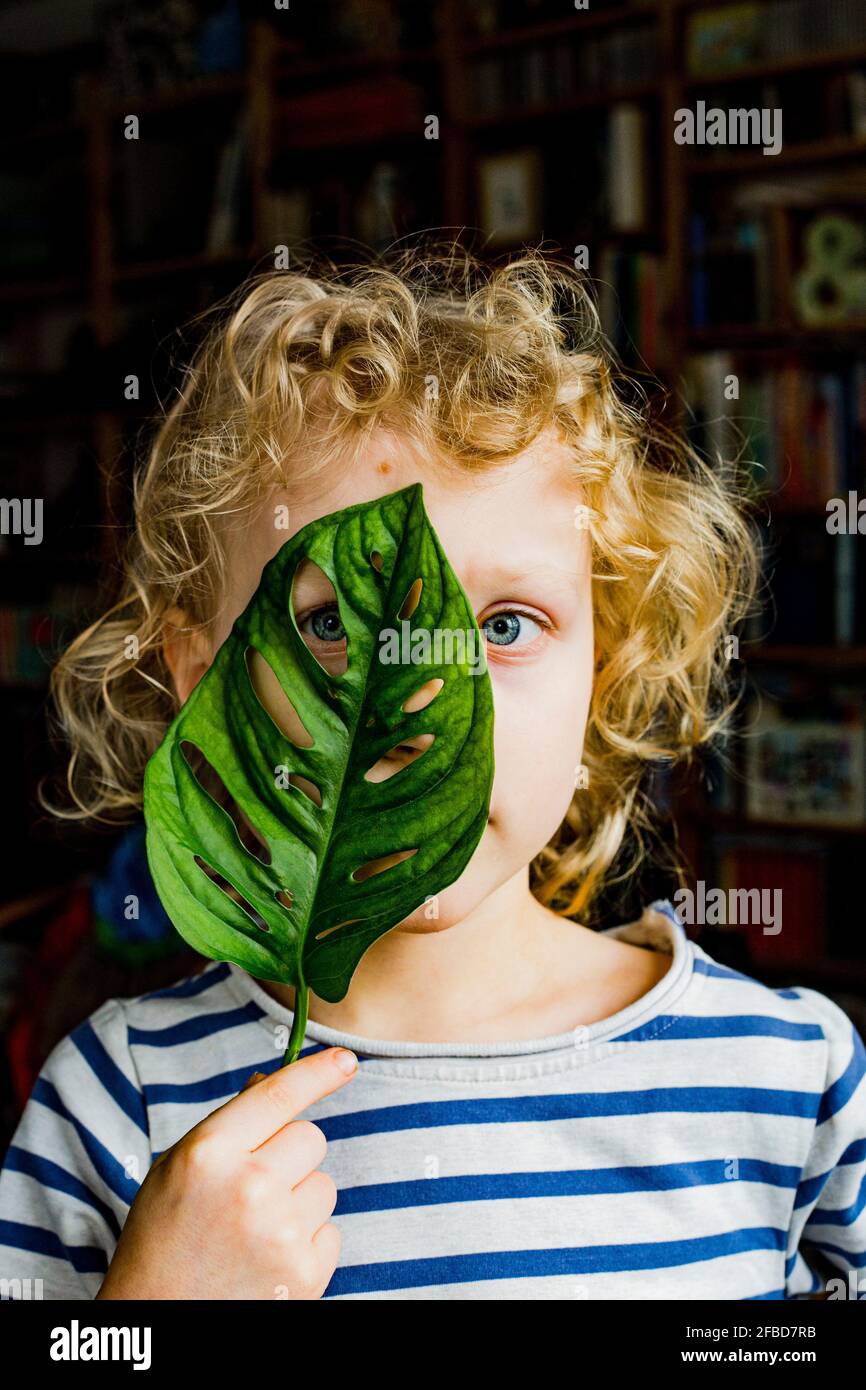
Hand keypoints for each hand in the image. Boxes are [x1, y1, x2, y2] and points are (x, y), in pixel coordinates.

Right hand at [96, 1046, 357, 1299]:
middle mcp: (249, 1187)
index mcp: (208, 1153)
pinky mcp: (306, 1273)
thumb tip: (269, 1083)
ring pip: (324, 1183)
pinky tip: (268, 1260)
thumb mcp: (175, 1171)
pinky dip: (307, 1242)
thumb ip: (226, 1127)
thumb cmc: (162, 1240)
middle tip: (252, 1188)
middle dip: (290, 1154)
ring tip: (255, 1231)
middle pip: (310, 1137)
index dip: (317, 1072)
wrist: (158, 1323)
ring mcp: (281, 1232)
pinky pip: (330, 1229)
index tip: (345, 1060)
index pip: (277, 1096)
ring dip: (299, 1200)